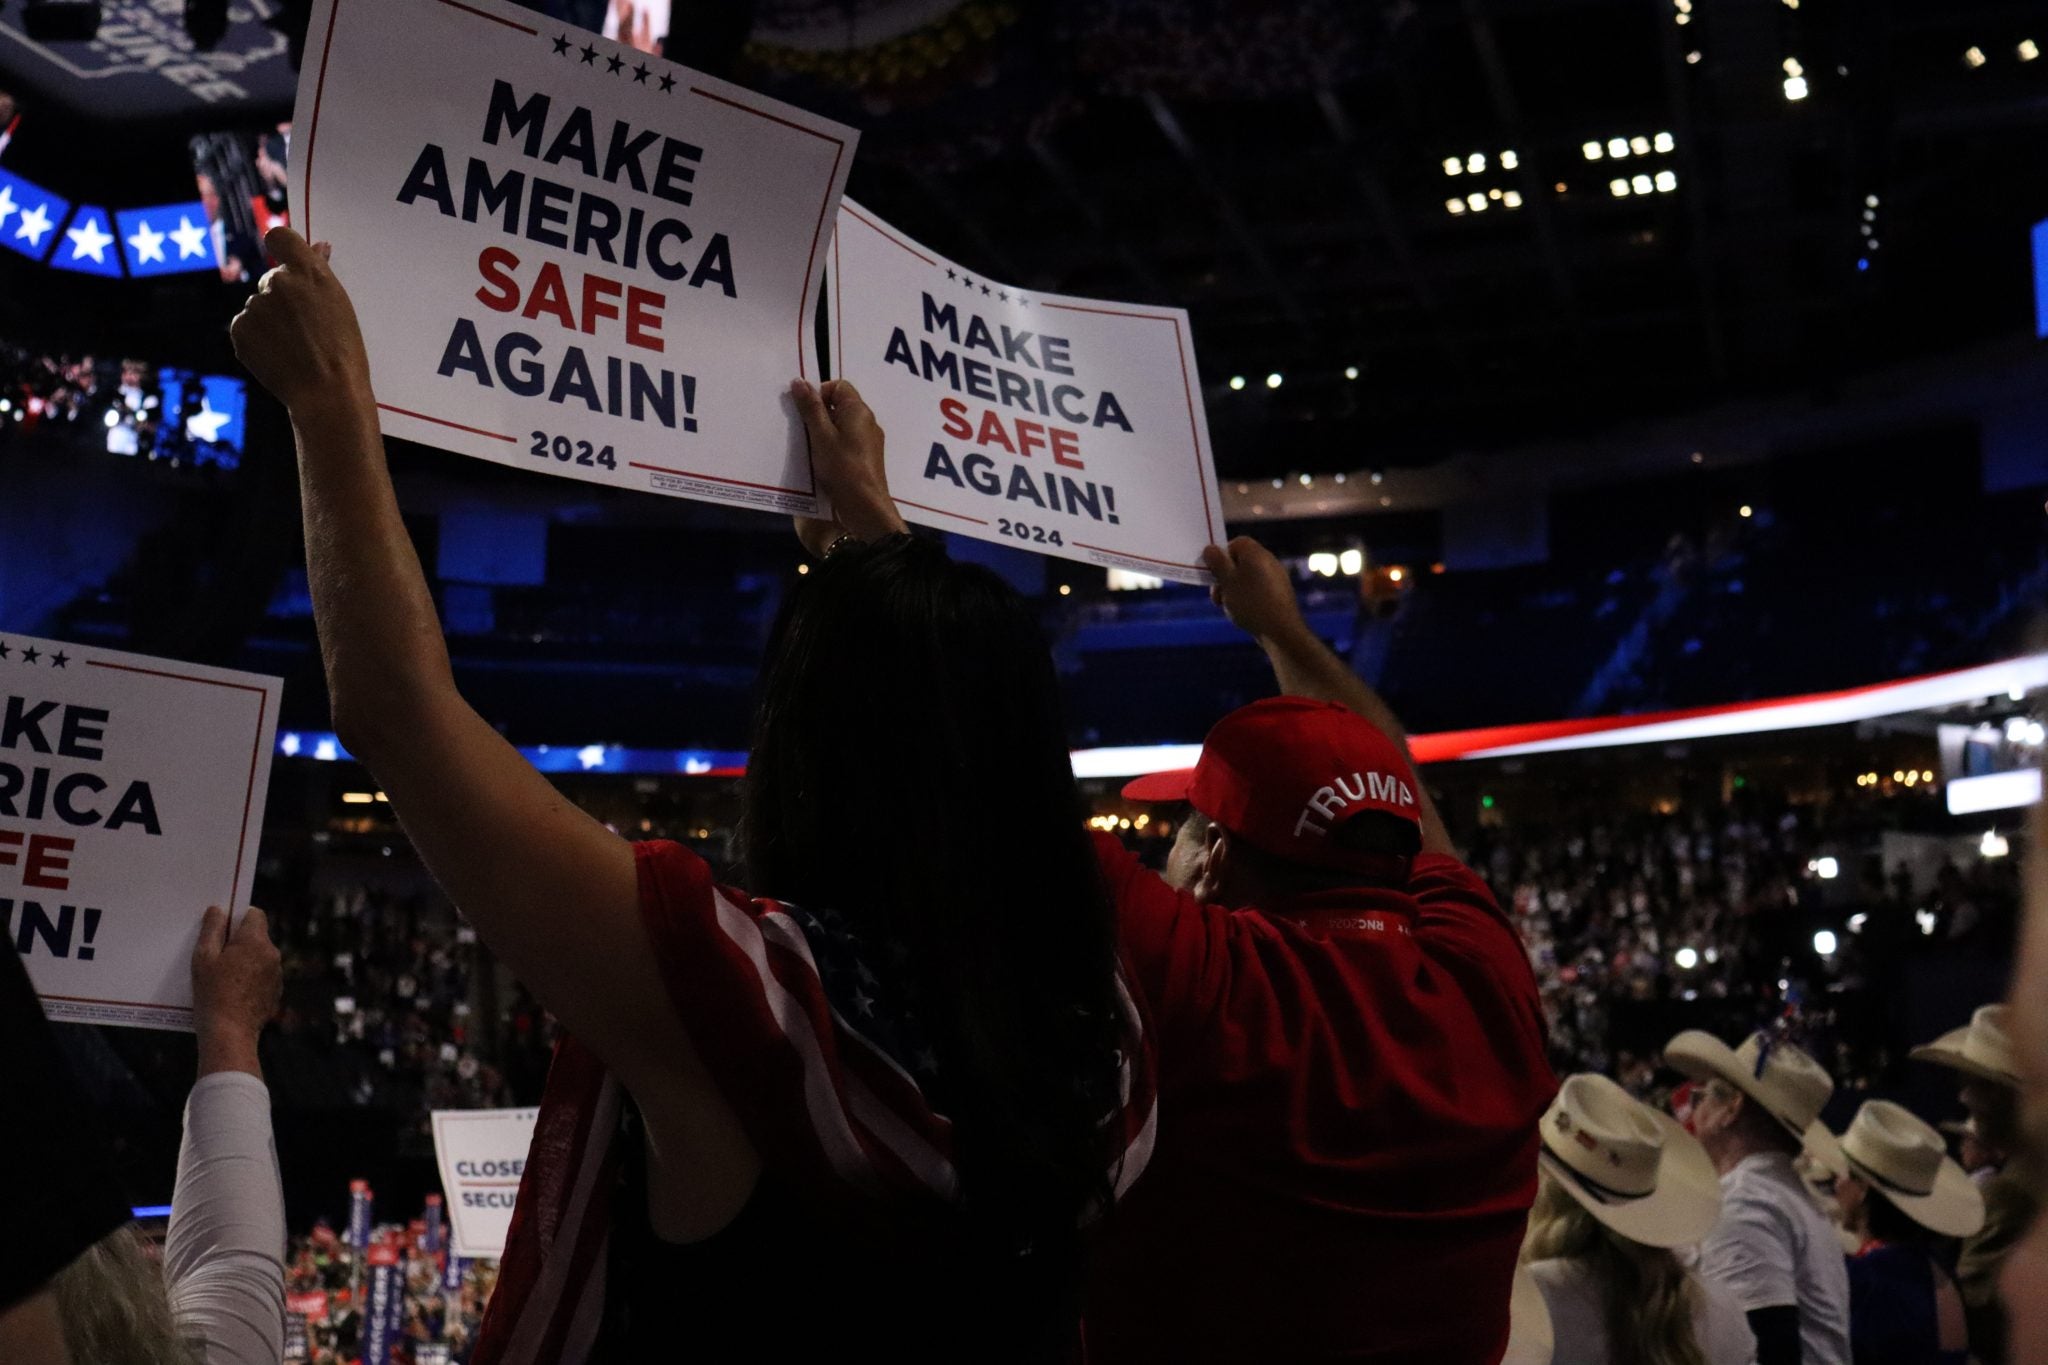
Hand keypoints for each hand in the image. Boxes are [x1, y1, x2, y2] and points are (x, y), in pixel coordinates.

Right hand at [191, 905, 281, 1078]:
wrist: (230, 1033)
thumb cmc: (212, 994)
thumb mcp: (203, 958)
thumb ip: (212, 930)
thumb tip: (218, 910)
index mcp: (256, 941)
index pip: (254, 914)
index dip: (237, 917)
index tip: (222, 928)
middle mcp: (272, 954)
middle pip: (257, 936)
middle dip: (238, 941)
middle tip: (216, 955)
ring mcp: (277, 974)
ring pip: (260, 956)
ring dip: (245, 960)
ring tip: (222, 977)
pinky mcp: (276, 991)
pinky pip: (263, 975)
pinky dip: (250, 977)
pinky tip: (233, 991)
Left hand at [230, 227, 371, 414]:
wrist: (328, 394)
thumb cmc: (343, 352)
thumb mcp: (340, 305)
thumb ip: (320, 272)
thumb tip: (317, 247)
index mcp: (308, 271)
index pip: (279, 237)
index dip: (282, 248)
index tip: (288, 262)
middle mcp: (277, 282)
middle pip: (272, 279)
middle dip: (283, 298)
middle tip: (306, 328)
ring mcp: (255, 305)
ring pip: (259, 306)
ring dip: (271, 321)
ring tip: (296, 348)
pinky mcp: (239, 329)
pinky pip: (246, 327)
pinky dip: (258, 340)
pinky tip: (280, 356)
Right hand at [790, 378, 906, 552]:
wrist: (865, 507)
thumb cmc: (842, 468)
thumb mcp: (821, 436)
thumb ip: (810, 408)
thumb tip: (799, 381)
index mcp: (859, 411)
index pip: (839, 386)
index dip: (820, 393)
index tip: (806, 413)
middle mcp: (867, 422)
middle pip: (840, 406)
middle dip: (818, 415)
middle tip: (803, 431)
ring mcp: (868, 441)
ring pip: (841, 426)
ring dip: (823, 433)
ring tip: (809, 447)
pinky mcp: (865, 459)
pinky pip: (846, 443)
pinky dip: (832, 447)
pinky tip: (820, 462)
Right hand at [1203, 536, 1308, 643]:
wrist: (1281, 630)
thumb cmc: (1251, 602)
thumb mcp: (1227, 581)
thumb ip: (1217, 562)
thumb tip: (1210, 548)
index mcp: (1256, 553)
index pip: (1235, 544)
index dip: (1221, 558)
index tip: (1214, 575)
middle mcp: (1268, 560)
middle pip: (1240, 562)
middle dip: (1225, 578)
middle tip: (1218, 597)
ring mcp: (1276, 577)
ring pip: (1247, 578)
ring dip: (1234, 591)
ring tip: (1230, 608)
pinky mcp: (1279, 593)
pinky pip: (1257, 590)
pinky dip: (1247, 598)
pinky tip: (1245, 614)